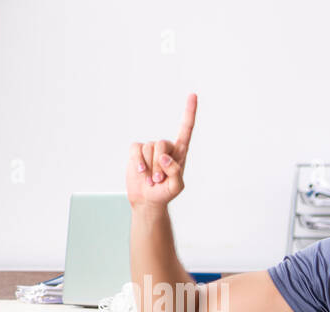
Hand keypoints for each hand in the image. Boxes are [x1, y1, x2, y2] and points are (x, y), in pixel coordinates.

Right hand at [127, 93, 196, 209]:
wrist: (148, 199)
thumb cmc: (165, 193)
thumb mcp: (177, 186)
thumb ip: (176, 172)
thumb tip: (165, 156)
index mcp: (180, 152)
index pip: (186, 129)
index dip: (189, 112)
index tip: (193, 95)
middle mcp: (166, 147)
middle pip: (161, 144)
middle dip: (159, 164)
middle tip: (160, 179)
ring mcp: (150, 148)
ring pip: (148, 148)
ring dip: (149, 167)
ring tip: (152, 178)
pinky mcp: (136, 151)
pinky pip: (136, 149)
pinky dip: (138, 162)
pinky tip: (141, 172)